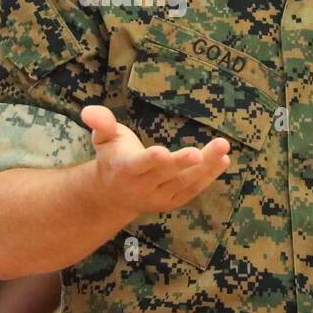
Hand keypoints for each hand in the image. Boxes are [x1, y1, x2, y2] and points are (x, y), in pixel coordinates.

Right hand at [81, 105, 230, 217]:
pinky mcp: (173, 202)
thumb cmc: (112, 157)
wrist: (113, 195)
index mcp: (125, 169)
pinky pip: (193, 189)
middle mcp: (142, 186)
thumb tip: (88, 111)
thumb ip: (101, 123)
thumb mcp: (104, 138)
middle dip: (183, 163)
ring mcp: (159, 197)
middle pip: (166, 174)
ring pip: (184, 182)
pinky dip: (209, 176)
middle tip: (200, 152)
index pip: (139, 165)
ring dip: (206, 167)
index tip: (163, 152)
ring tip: (223, 148)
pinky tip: (223, 160)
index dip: (151, 160)